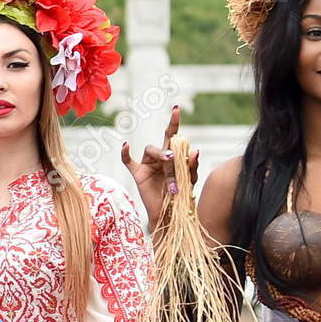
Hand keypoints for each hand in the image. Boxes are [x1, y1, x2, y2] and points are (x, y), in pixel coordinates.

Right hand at [120, 105, 197, 227]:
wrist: (169, 214)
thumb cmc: (179, 196)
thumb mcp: (189, 181)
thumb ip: (192, 167)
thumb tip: (195, 150)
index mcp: (172, 155)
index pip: (173, 135)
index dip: (174, 122)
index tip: (176, 108)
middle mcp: (159, 157)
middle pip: (163, 143)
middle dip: (168, 148)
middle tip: (173, 157)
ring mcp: (147, 164)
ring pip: (152, 152)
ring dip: (165, 167)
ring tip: (172, 183)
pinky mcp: (138, 174)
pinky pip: (128, 161)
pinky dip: (125, 153)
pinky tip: (126, 145)